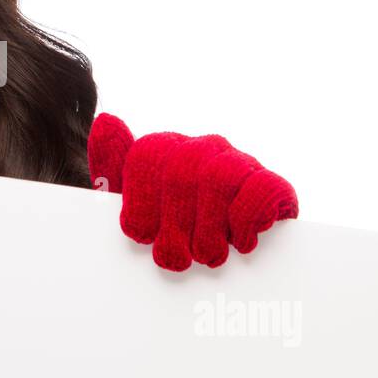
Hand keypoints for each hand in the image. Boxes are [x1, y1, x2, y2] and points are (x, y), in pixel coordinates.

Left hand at [87, 112, 297, 270]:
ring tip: (206, 255)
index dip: (140, 201)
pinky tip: (239, 243)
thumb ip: (113, 167)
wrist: (225, 252)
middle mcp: (203, 149)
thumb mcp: (131, 205)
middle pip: (181, 171)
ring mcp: (239, 164)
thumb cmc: (168, 229)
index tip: (141, 235)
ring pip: (220, 178)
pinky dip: (248, 219)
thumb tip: (105, 121)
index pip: (147, 156)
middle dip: (174, 222)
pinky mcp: (272, 185)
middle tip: (175, 256)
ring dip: (209, 227)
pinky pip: (262, 187)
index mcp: (166, 150)